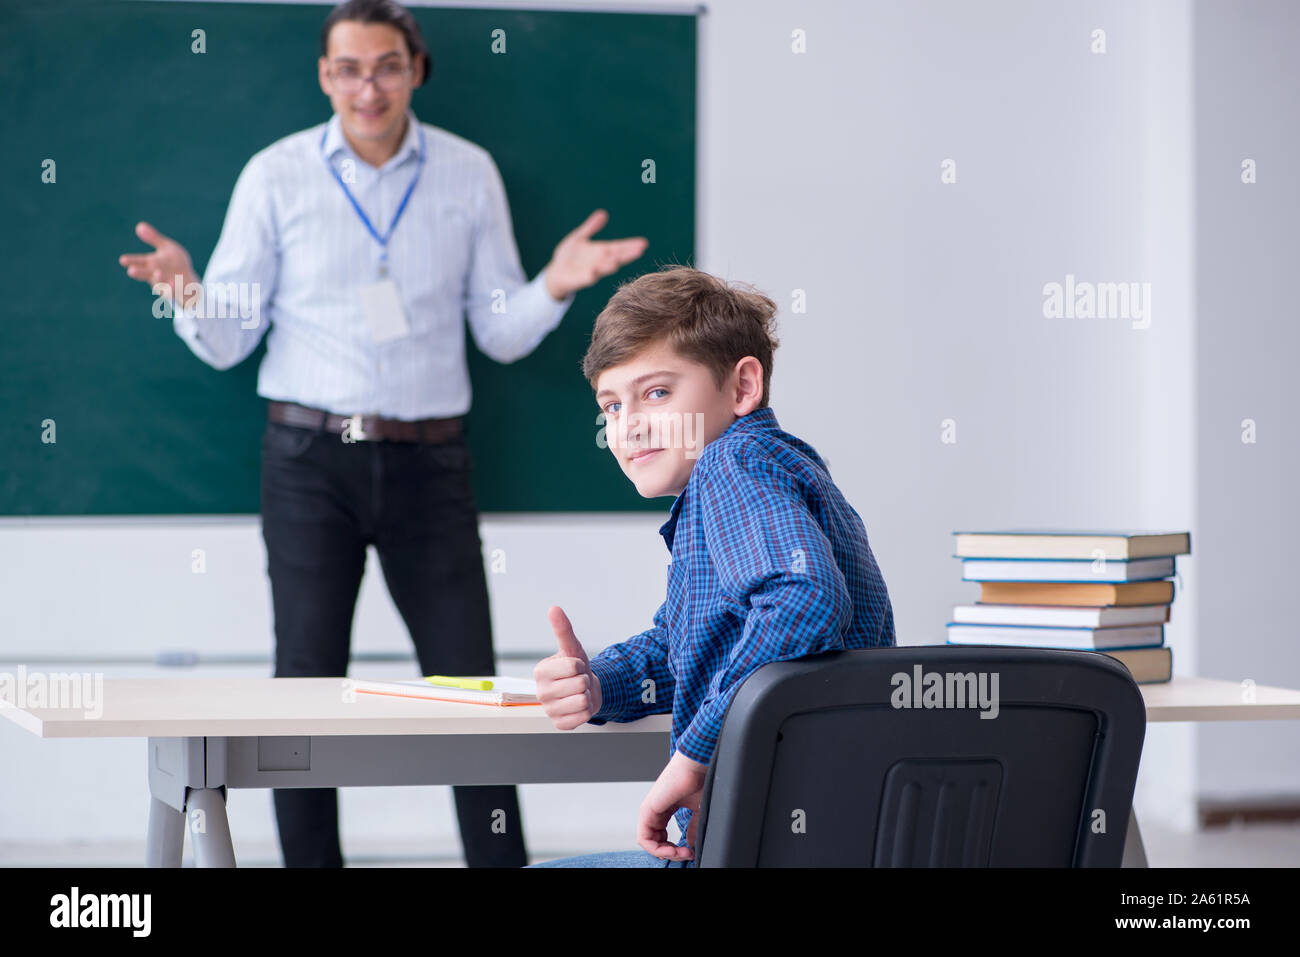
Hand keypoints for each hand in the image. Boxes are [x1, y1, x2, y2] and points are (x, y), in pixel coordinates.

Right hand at [118, 221, 199, 307]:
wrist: (188, 280)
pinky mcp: (175, 291)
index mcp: (151, 263)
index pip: (139, 261)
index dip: (131, 261)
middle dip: (139, 272)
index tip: (123, 260)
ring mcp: (164, 284)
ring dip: (158, 279)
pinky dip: (172, 288)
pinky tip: (174, 283)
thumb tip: (139, 225)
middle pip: (144, 273)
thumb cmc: (175, 262)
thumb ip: (153, 238)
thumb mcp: (166, 247)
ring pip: (159, 283)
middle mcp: (154, 274)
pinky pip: (173, 291)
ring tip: (158, 273)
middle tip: (131, 271)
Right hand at [534, 606, 601, 729]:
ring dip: (586, 696)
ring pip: (582, 701)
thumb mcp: (572, 648)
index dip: (580, 665)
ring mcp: (549, 710)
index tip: (575, 667)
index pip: (573, 666)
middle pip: (580, 684)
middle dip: (584, 681)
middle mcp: (540, 692)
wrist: (584, 690)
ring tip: (578, 693)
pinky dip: (586, 711)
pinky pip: (583, 717)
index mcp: (540, 671)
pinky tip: (578, 706)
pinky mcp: (559, 724)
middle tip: (577, 681)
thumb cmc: (575, 668)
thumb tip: (554, 609)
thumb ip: (563, 629)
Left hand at [543, 209, 646, 300]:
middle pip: (616, 257)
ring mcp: (590, 271)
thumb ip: (591, 227)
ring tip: (618, 260)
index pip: (618, 247)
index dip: (630, 245)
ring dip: (610, 265)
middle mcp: (599, 262)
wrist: (554, 274)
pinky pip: (586, 277)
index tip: (643, 243)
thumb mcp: (579, 238)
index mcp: (601, 251)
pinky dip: (591, 275)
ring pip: (603, 268)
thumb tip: (603, 213)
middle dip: (627, 254)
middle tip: (640, 249)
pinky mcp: (579, 279)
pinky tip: (594, 271)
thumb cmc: (568, 257)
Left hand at [638, 750, 709, 861]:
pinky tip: (673, 849)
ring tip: (683, 853)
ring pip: (649, 843)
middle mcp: (655, 811)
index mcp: (664, 810)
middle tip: (688, 854)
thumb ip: (692, 828)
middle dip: (672, 853)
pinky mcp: (647, 810)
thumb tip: (691, 844)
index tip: (691, 852)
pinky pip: (644, 839)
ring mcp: (649, 811)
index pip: (662, 838)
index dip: (676, 849)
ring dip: (666, 853)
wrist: (697, 766)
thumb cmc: (698, 780)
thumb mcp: (697, 811)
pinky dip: (657, 849)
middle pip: (655, 843)